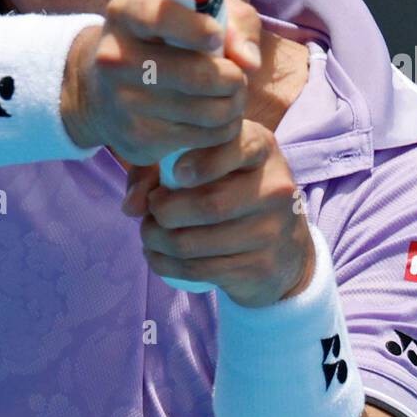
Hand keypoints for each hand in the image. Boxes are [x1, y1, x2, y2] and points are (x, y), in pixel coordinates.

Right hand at [61, 0, 261, 165]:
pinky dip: (222, 129)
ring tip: (232, 96)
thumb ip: (233, 22)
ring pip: (206, 111)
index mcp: (126, 13)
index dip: (195, 28)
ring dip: (233, 105)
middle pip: (196, 75)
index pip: (160, 17)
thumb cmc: (164, 40)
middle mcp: (116, 57)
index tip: (216, 36)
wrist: (104, 90)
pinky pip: (202, 138)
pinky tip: (217, 118)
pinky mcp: (137, 139)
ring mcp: (123, 102)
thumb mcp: (195, 12)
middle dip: (233, 78)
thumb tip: (250, 61)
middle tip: (238, 77)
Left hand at [122, 119, 315, 306]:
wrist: (284, 249)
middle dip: (165, 210)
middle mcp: (275, 188)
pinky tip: (156, 256)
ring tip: (149, 234)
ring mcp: (272, 231)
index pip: (235, 146)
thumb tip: (131, 205)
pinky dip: (166, 265)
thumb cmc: (231, 191)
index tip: (176, 174)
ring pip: (197, 242)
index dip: (201, 161)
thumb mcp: (205, 165)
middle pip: (210, 204)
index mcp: (262, 148)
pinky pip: (200, 270)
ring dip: (158, 241)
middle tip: (151, 210)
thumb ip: (159, 170)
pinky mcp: (261, 268)